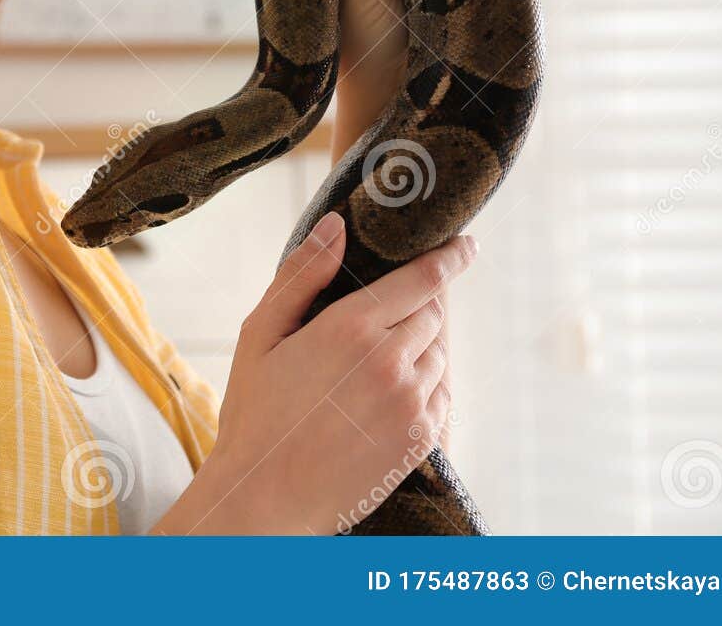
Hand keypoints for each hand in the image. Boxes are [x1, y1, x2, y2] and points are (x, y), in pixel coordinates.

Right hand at [154, 211, 474, 534]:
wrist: (266, 495)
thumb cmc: (255, 413)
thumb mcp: (260, 333)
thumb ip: (301, 275)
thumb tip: (336, 225)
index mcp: (350, 327)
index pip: (423, 279)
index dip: (450, 257)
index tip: (466, 245)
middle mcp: (390, 362)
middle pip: (433, 314)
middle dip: (417, 307)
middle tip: (383, 319)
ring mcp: (411, 403)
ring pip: (439, 354)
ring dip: (420, 348)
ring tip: (375, 365)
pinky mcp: (420, 440)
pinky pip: (442, 395)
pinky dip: (427, 385)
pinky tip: (388, 396)